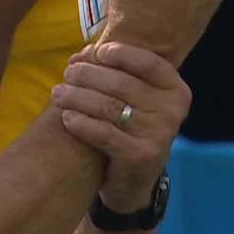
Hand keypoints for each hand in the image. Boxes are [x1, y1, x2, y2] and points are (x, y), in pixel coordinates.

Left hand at [54, 43, 189, 211]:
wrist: (133, 181)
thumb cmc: (129, 128)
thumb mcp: (133, 98)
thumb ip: (117, 73)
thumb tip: (84, 52)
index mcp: (176, 90)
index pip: (148, 62)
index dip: (120, 53)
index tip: (96, 52)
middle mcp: (174, 111)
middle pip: (122, 83)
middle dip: (89, 75)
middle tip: (67, 74)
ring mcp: (160, 134)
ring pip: (109, 106)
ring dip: (77, 97)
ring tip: (58, 93)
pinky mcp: (142, 156)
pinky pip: (104, 133)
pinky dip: (81, 123)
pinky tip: (66, 118)